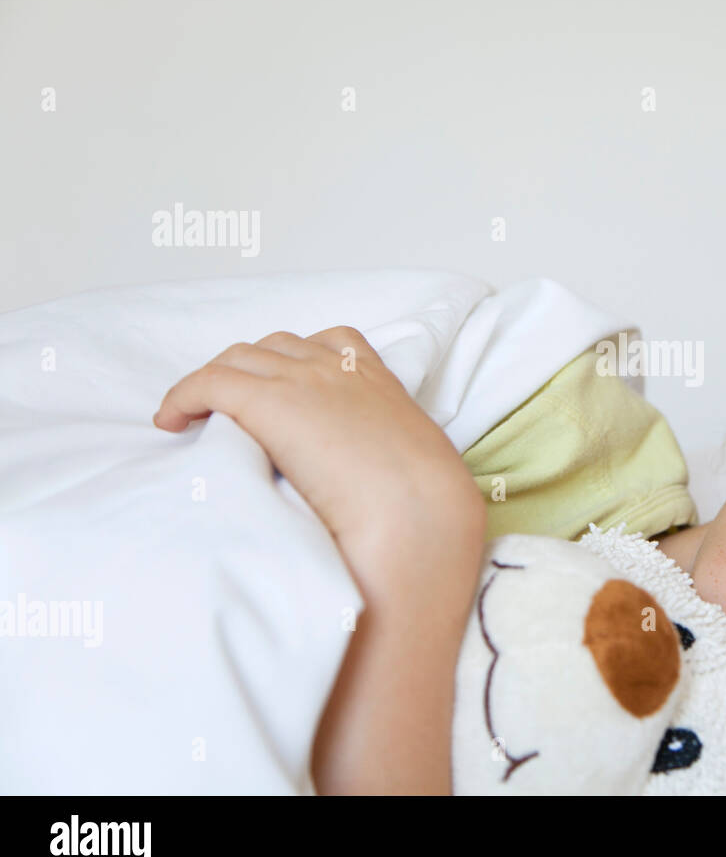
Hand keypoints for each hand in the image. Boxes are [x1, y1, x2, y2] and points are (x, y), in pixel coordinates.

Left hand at [153, 326, 482, 591]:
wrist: (417, 515)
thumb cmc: (424, 507)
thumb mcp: (417, 464)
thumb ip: (389, 454)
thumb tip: (377, 483)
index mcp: (378, 380)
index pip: (333, 342)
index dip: (297, 361)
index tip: (283, 388)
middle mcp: (338, 369)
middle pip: (276, 346)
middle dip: (249, 369)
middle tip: (227, 408)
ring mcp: (303, 380)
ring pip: (238, 358)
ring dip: (215, 382)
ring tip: (194, 416)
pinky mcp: (268, 402)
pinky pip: (208, 383)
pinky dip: (183, 397)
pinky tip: (171, 422)